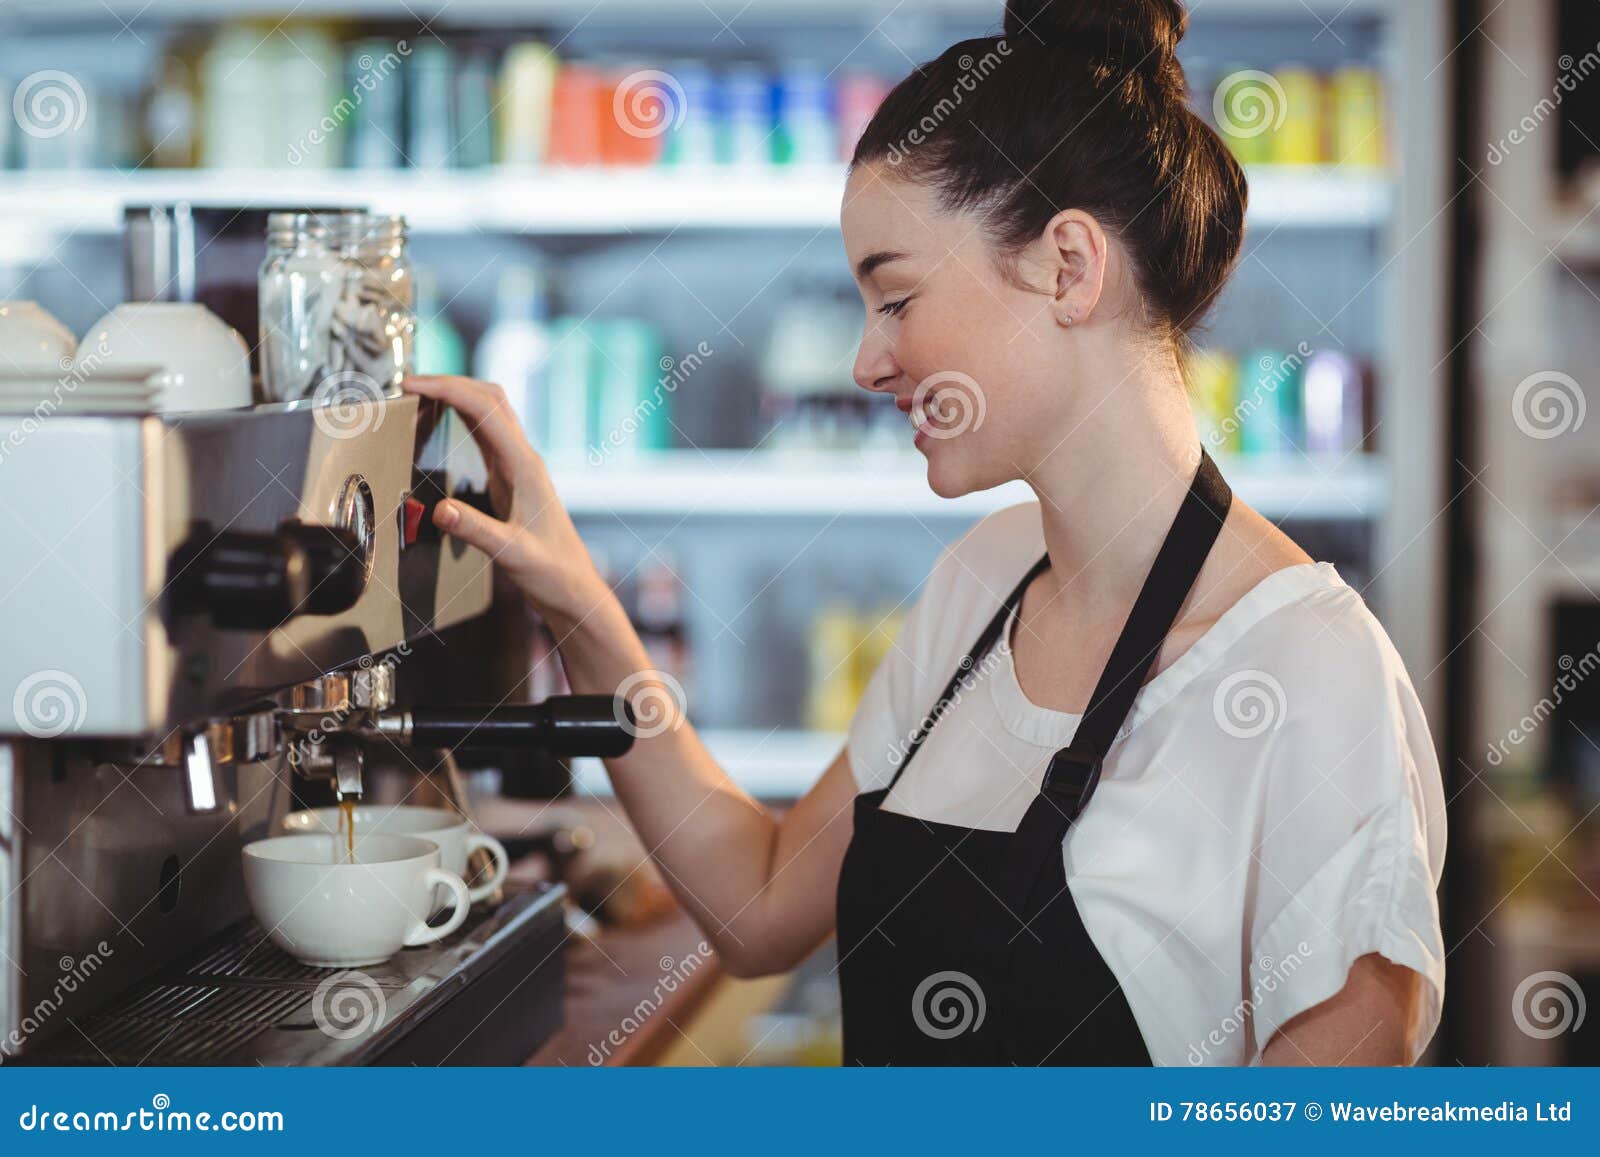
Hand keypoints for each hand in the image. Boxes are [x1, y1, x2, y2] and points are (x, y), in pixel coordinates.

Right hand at [402, 375, 606, 625]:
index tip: (412, 385)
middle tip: (409, 385)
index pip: (485, 410)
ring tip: (419, 395)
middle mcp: (524, 458)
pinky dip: (462, 417)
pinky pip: (487, 433)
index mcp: (525, 467)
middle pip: (489, 398)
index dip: (448, 389)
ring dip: (457, 395)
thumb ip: (477, 531)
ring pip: (490, 411)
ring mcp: (519, 465)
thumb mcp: (512, 554)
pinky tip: (443, 421)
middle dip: (450, 383)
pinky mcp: (512, 476)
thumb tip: (441, 509)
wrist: (572, 587)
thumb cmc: (550, 572)